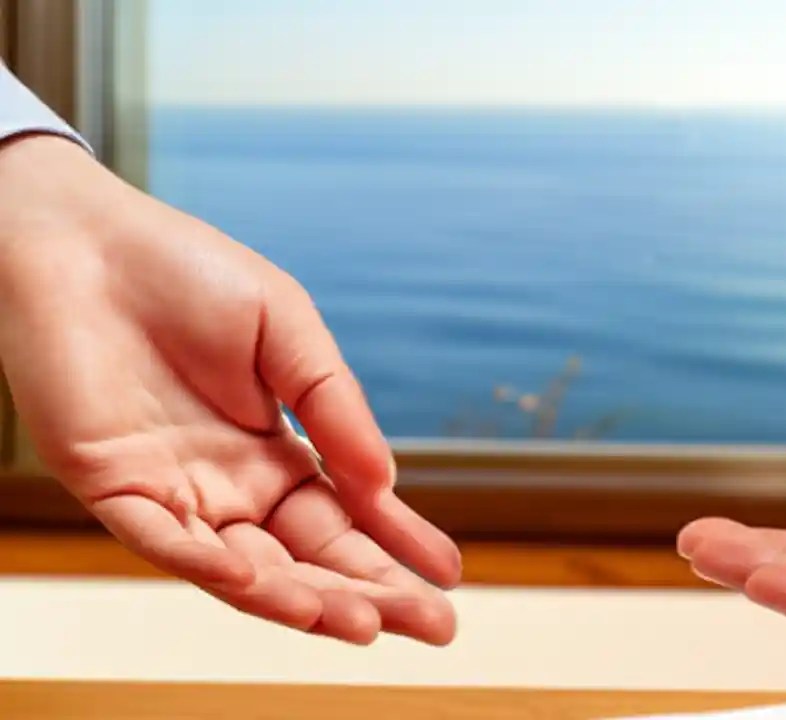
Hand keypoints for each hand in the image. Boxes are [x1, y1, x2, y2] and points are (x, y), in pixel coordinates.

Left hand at [0, 135, 460, 644]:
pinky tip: (261, 582)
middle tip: (434, 624)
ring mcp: (174, 494)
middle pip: (309, 557)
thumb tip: (384, 483)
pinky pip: (167, 543)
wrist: (83, 240)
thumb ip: (333, 408)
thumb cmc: (186, 275)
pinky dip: (210, 566)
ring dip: (303, 599)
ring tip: (363, 622)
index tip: (449, 573)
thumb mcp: (289, 333)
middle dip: (371, 592)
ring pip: (246, 569)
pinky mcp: (113, 489)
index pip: (345, 515)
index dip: (396, 544)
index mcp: (274, 451)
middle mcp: (229, 485)